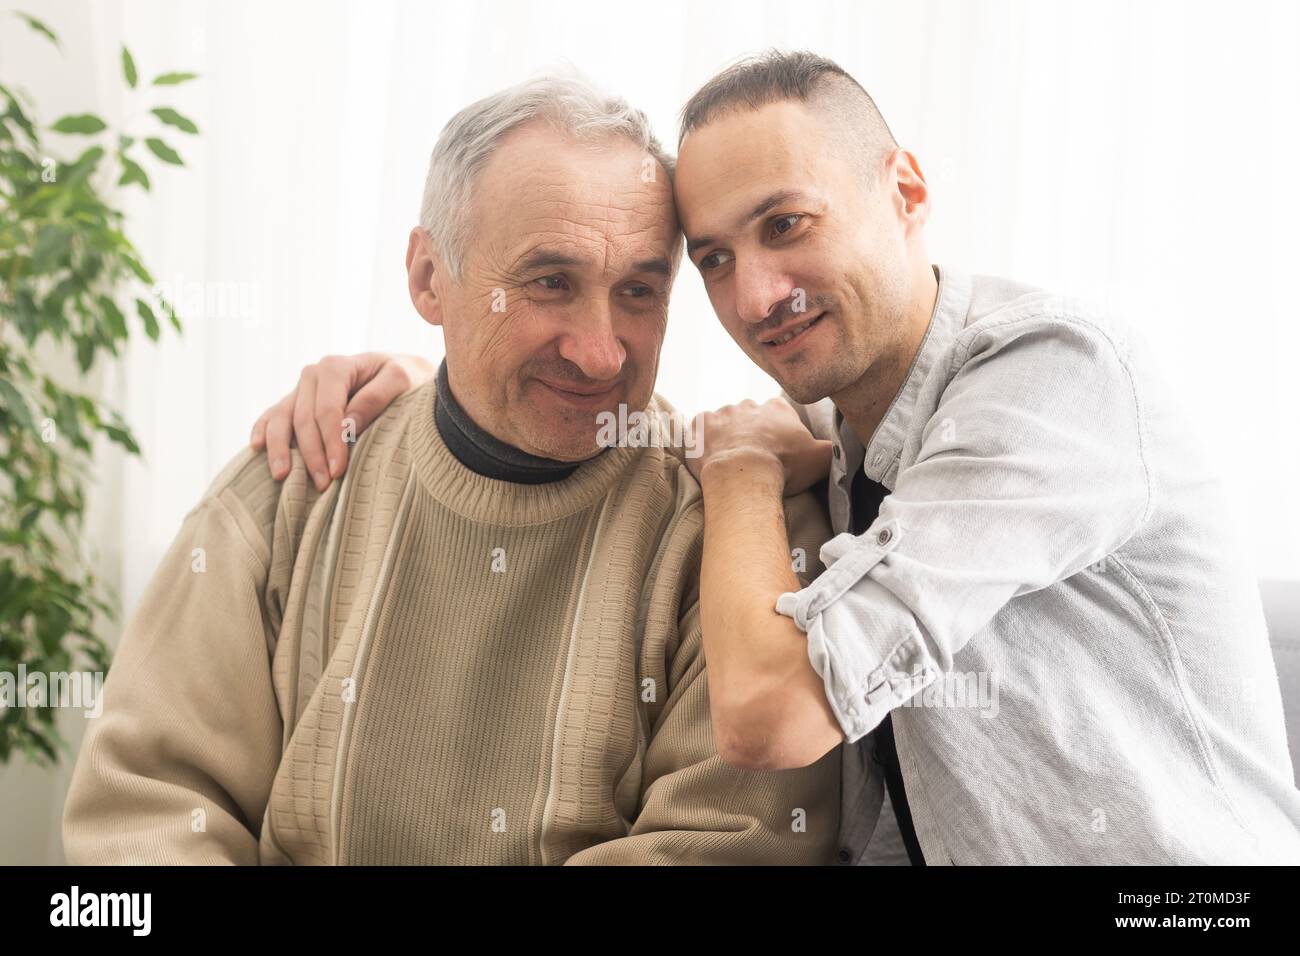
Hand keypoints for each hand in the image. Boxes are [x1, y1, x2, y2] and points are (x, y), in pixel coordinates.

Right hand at [250, 352, 434, 489]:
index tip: (338, 470)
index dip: (330, 442)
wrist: (402, 373)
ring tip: (282, 476)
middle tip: (323, 484)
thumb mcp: (401, 380)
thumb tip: (347, 425)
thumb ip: (375, 399)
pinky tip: (257, 448)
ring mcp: (301, 388)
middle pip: (303, 419)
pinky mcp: (297, 401)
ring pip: (281, 419)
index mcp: (336, 367)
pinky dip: (263, 430)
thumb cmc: (406, 379)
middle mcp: (313, 374)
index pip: (327, 410)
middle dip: (311, 454)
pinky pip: (273, 415)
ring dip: (280, 449)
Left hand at [687, 397, 831, 494]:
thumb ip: (831, 449)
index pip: (778, 414)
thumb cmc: (785, 467)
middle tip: (754, 459)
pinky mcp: (700, 425)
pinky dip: (703, 441)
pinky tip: (709, 457)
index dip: (777, 434)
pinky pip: (700, 430)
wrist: (745, 475)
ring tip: (731, 461)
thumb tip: (840, 449)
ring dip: (727, 437)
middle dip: (751, 434)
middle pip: (750, 417)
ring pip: (725, 423)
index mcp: (777, 408)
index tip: (776, 452)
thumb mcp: (821, 458)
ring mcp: (722, 413)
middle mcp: (749, 405)